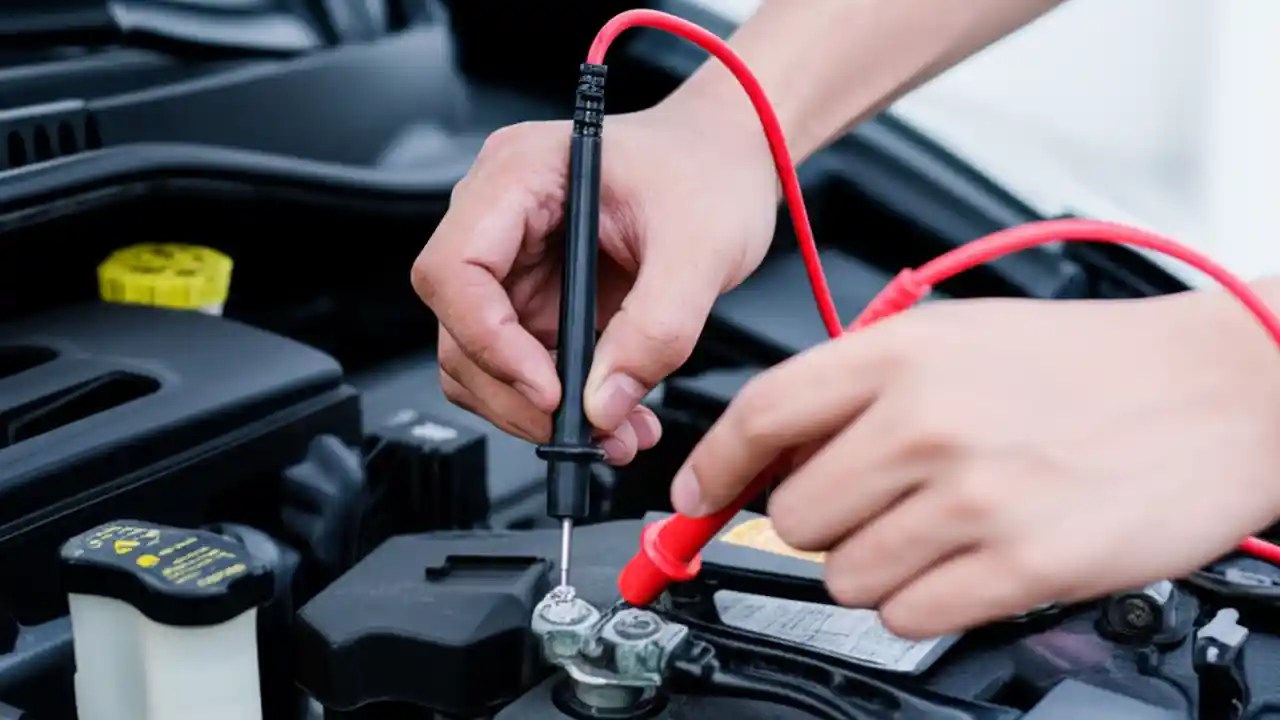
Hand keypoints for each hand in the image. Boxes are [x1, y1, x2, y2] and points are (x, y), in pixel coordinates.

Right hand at [411, 99, 776, 463]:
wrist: (733, 158)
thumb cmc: (711, 168)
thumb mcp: (701, 249)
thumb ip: (655, 329)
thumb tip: (604, 404)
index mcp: (521, 174)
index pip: (455, 270)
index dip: (489, 340)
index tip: (548, 389)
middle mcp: (502, 214)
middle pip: (458, 324)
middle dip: (515, 391)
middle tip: (582, 429)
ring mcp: (516, 257)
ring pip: (482, 356)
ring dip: (536, 407)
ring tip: (611, 430)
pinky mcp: (540, 293)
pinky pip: (524, 361)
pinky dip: (559, 400)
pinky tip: (612, 412)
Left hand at [671, 290, 1279, 636]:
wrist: (1214, 389)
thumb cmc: (1084, 363)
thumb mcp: (954, 336)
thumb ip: (856, 386)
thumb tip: (769, 448)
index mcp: (899, 355)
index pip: (757, 416)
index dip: (711, 467)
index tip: (695, 497)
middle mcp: (925, 423)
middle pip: (792, 513)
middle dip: (815, 521)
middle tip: (866, 505)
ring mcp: (972, 498)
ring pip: (842, 574)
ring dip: (870, 565)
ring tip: (933, 529)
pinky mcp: (1020, 565)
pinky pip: (906, 616)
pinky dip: (919, 602)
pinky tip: (963, 562)